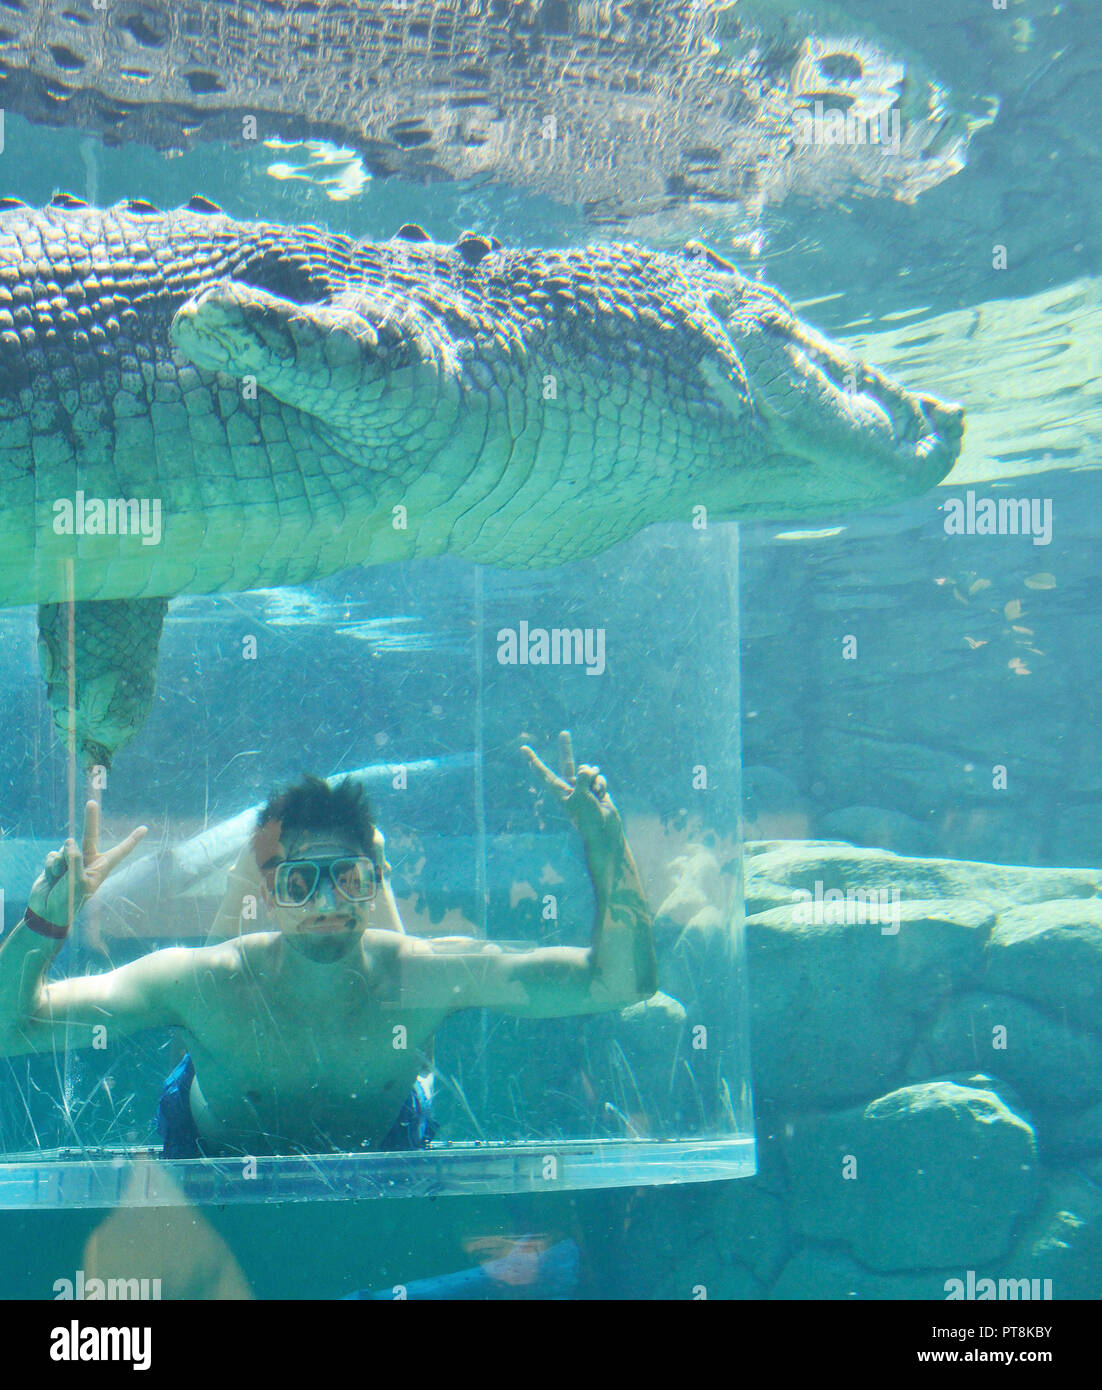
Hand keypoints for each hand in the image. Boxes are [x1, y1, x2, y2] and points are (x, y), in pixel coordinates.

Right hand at [27, 801, 147, 927]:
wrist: (46, 913)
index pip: (121, 851)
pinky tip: (51, 877)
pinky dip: (50, 866)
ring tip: (59, 879)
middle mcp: (88, 862)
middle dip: (90, 819)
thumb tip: (70, 842)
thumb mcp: (77, 884)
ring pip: (65, 849)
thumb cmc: (67, 903)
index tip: (145, 828)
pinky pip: (52, 855)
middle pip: (89, 836)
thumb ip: (75, 861)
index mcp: (101, 867)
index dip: (132, 840)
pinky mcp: (56, 863)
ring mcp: (71, 861)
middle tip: (91, 802)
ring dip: (59, 863)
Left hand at [521, 731, 624, 869]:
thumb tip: (590, 768)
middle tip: (564, 733)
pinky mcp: (596, 789)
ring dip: (595, 780)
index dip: (534, 760)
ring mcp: (583, 787)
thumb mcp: (582, 795)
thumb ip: (583, 777)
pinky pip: (600, 778)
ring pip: (590, 771)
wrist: (603, 832)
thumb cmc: (588, 817)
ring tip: (595, 795)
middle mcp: (570, 787)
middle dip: (566, 748)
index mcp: (559, 790)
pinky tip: (602, 796)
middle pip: (567, 762)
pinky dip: (602, 785)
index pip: (543, 772)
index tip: (524, 749)